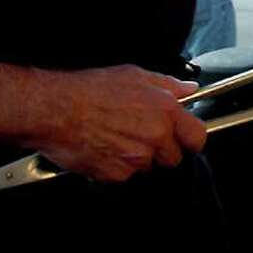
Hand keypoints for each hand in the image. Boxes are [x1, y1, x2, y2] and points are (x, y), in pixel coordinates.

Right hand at [36, 66, 205, 182]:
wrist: (55, 110)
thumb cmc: (91, 90)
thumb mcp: (136, 76)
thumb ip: (169, 85)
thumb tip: (188, 89)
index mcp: (165, 112)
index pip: (198, 137)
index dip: (191, 138)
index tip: (185, 137)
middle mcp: (154, 137)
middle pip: (173, 157)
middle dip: (162, 149)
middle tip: (142, 135)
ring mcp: (135, 159)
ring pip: (148, 166)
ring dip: (138, 158)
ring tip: (118, 138)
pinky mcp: (115, 174)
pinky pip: (125, 176)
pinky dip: (117, 167)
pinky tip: (105, 148)